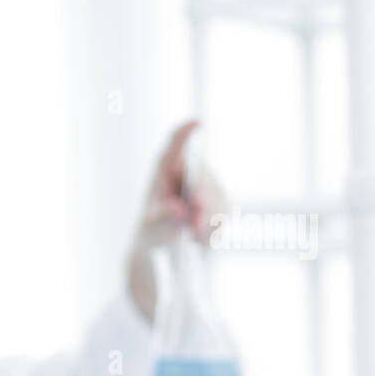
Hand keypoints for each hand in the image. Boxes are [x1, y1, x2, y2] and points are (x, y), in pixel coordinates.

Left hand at [127, 119, 228, 321]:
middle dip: (203, 200)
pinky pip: (224, 212)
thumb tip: (178, 209)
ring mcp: (206, 184)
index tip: (197, 123)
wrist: (162, 252)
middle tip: (194, 224)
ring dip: (209, 218)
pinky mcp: (218, 201)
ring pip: (217, 196)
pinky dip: (214, 228)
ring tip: (193, 235)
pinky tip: (200, 239)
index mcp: (164, 167)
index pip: (176, 142)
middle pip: (202, 176)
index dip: (187, 132)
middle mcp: (187, 170)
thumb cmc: (150, 233)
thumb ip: (163, 218)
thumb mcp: (152, 228)